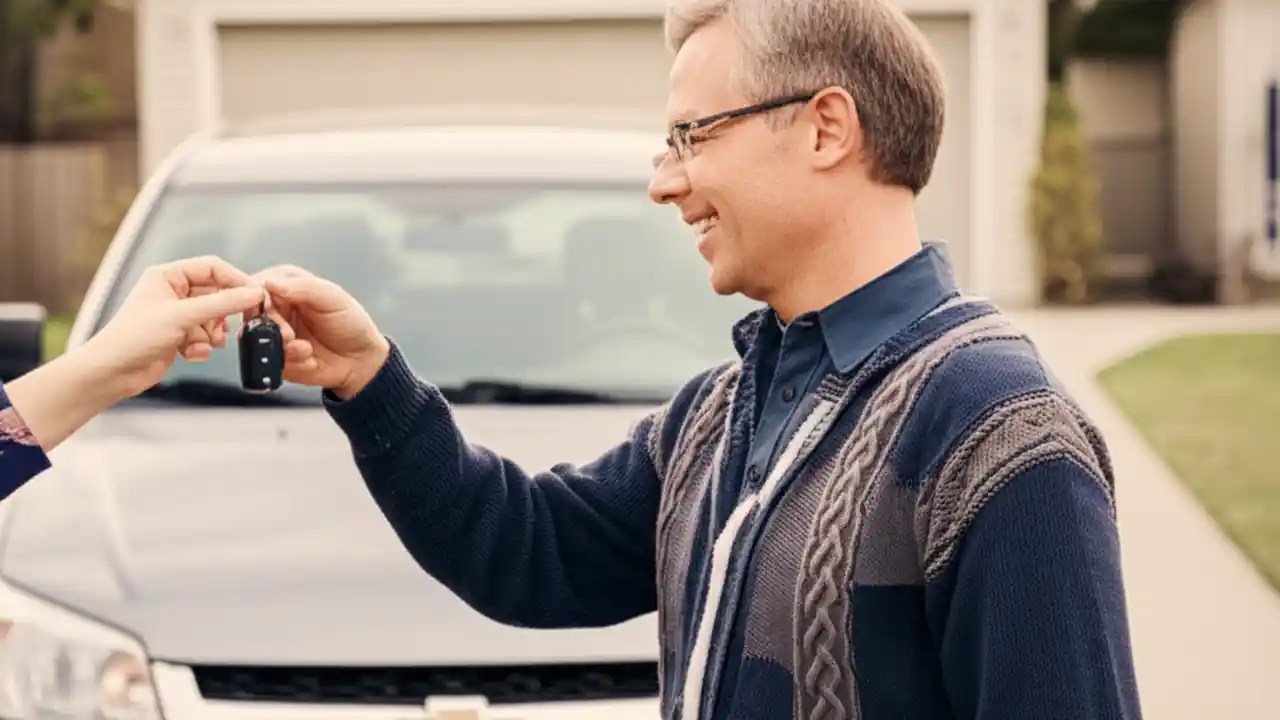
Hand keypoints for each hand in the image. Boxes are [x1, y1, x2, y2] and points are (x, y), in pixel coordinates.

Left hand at [84, 255, 266, 398]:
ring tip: (201, 342)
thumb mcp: (183, 316)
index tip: (256, 295)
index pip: (212, 268)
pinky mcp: (179, 335)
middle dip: (221, 314)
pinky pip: (205, 336)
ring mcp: (177, 315)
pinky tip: (188, 353)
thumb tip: (255, 293)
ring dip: (211, 334)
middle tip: (233, 325)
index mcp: (168, 275)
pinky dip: (201, 346)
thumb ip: (222, 304)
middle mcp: (173, 292)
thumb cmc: (136, 337)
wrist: (112, 373)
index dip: (235, 280)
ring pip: (214, 318)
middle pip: (216, 295)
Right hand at [253, 265, 389, 398]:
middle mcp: (275, 307)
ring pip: (255, 341)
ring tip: (306, 350)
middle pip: (252, 315)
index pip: (256, 285)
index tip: (269, 311)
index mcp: (286, 284)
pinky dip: (291, 363)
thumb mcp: (333, 298)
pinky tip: (310, 361)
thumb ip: (303, 288)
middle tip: (291, 336)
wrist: (361, 360)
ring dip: (282, 348)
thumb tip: (269, 282)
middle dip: (272, 328)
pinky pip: (267, 362)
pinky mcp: (274, 357)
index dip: (257, 298)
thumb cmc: (350, 322)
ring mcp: (272, 334)